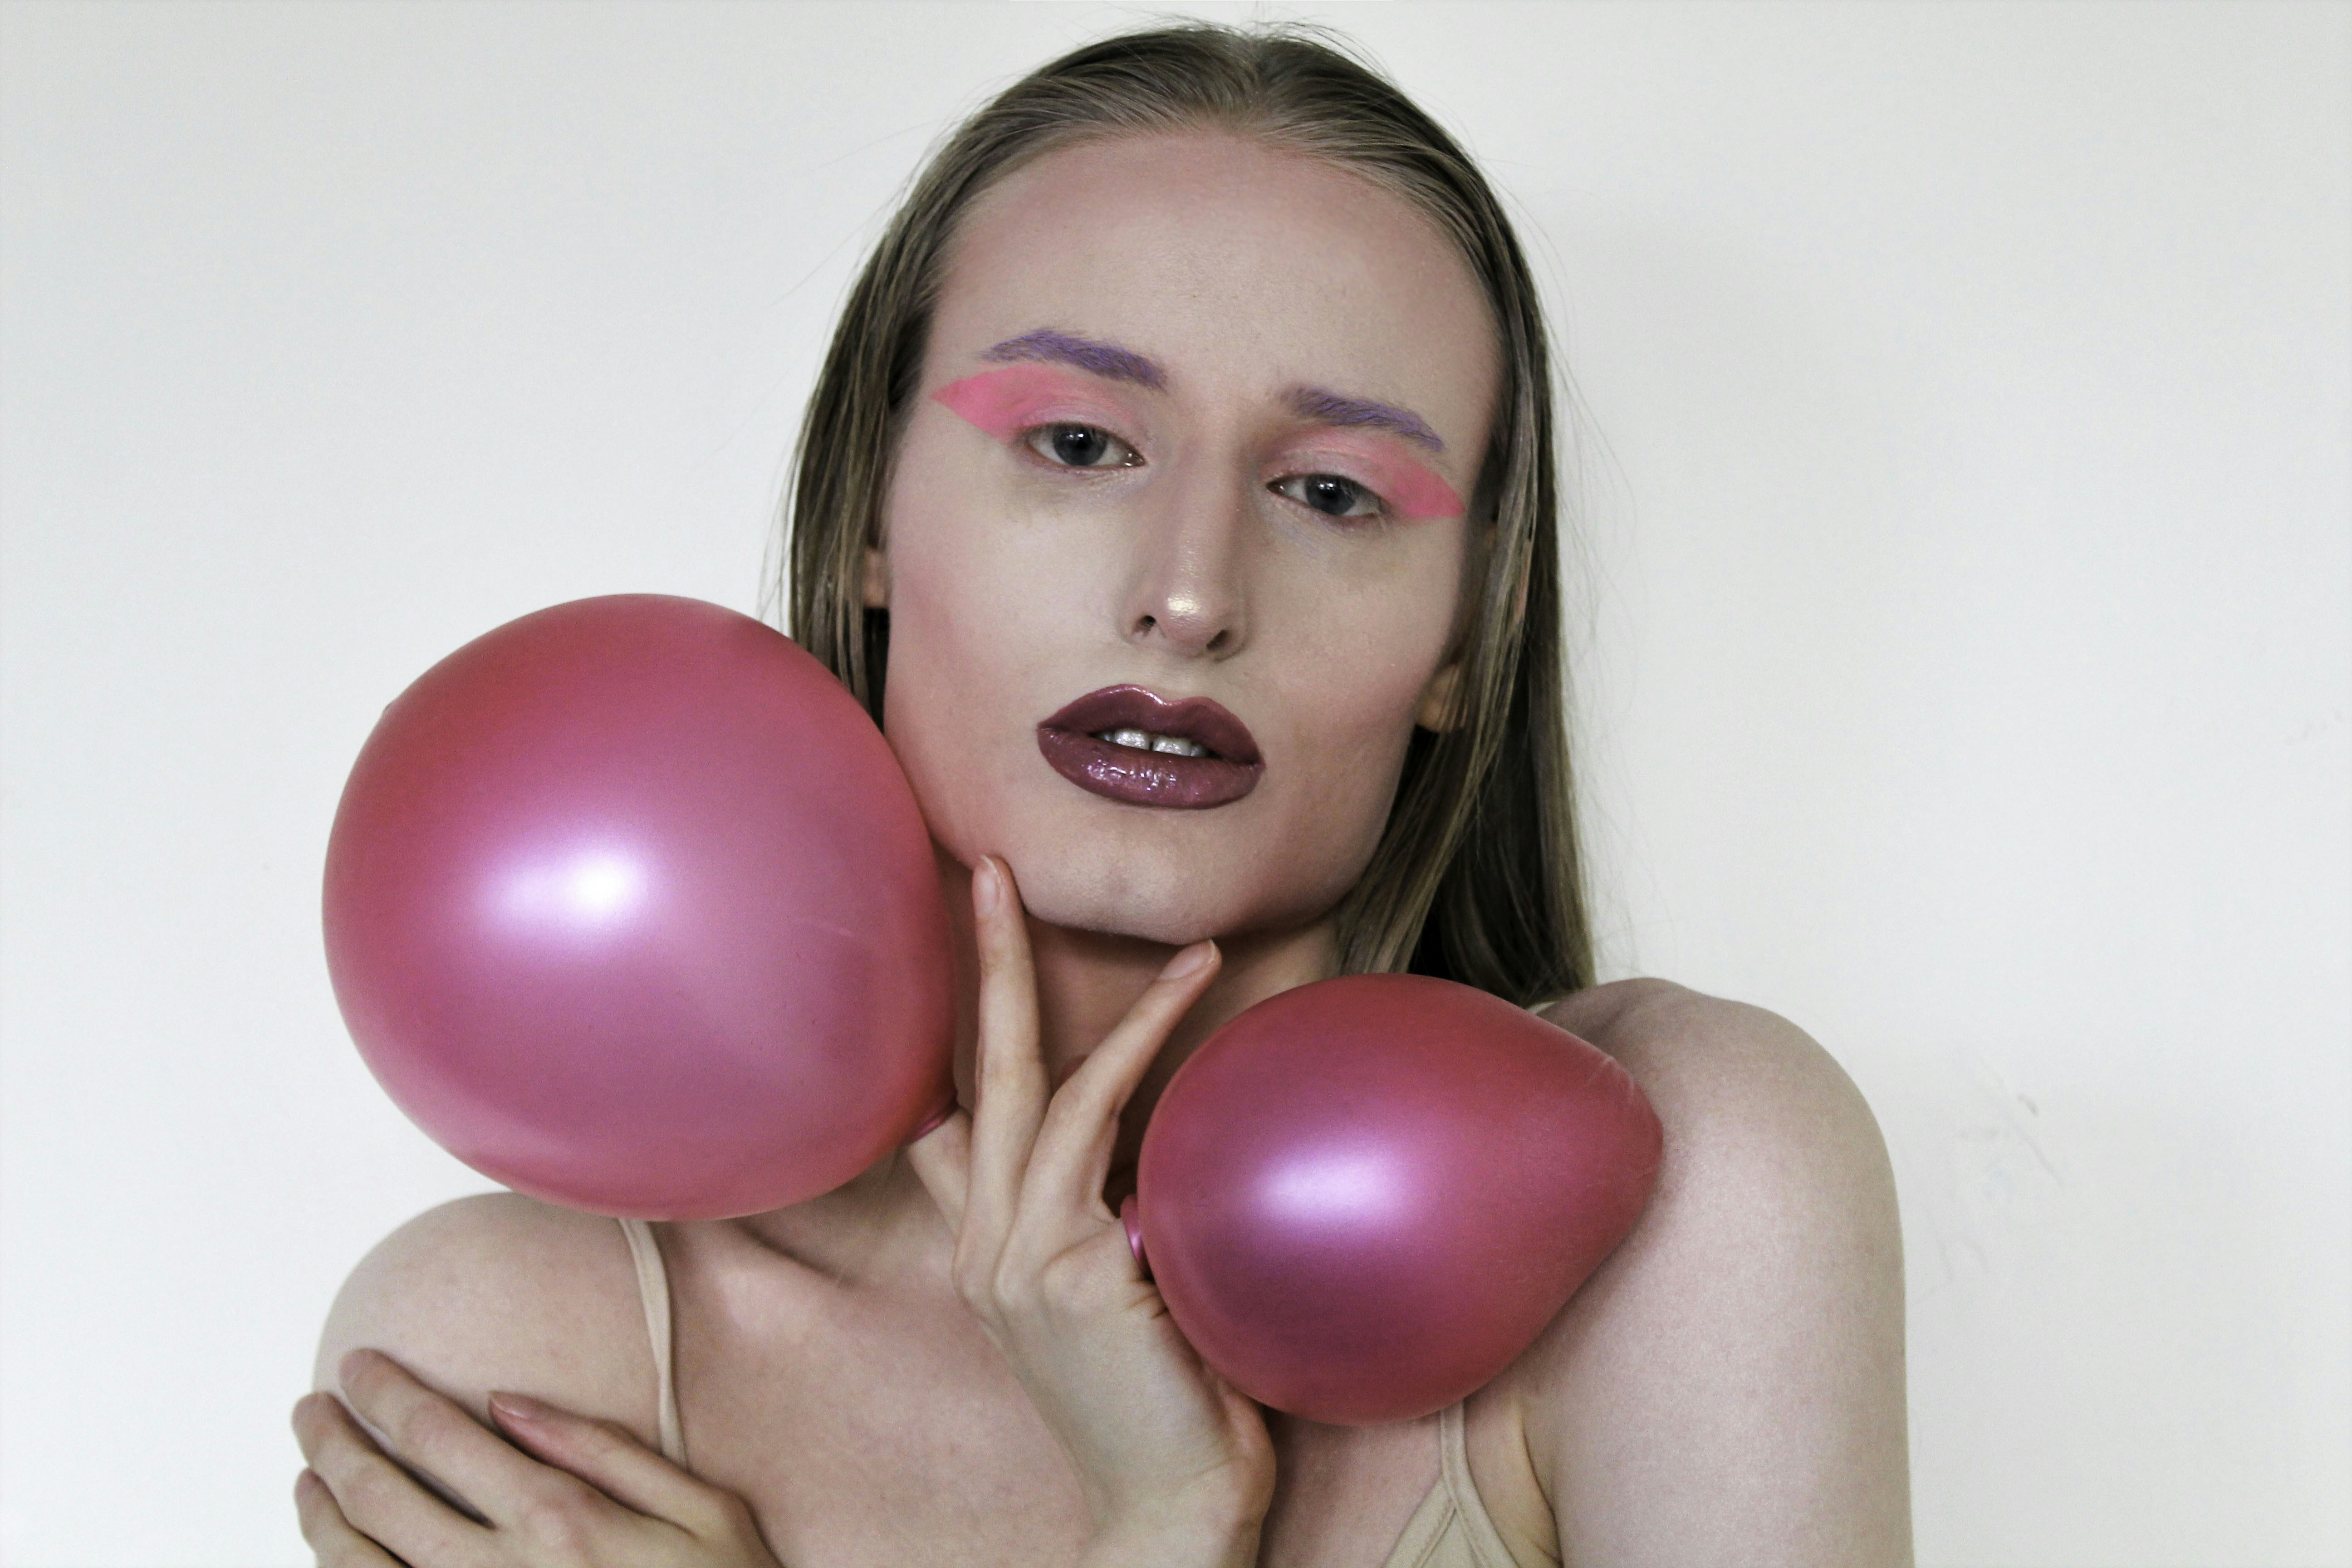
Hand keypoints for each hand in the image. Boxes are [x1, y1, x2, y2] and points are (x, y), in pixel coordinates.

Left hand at [291, 1348, 779, 1566]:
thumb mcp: (700, 1509)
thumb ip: (602, 1451)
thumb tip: (510, 1404)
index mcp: (557, 1519)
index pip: (437, 1435)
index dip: (384, 1393)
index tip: (357, 1364)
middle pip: (377, 1497)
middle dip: (331, 1443)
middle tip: (310, 1410)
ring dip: (318, 1516)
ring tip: (308, 1477)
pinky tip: (337, 1554)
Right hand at [903, 856, 1275, 1550]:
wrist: (1169, 1506)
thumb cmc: (1157, 1400)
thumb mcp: (1099, 1303)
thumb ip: (1081, 1222)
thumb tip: (1109, 1157)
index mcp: (987, 1251)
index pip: (953, 1116)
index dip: (959, 1025)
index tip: (975, 933)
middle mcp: (986, 1247)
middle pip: (983, 1077)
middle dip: (987, 967)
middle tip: (998, 874)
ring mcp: (1019, 1257)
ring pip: (1058, 1095)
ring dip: (1131, 1013)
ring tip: (1196, 952)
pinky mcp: (1069, 1268)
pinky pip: (1114, 1139)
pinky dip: (1154, 1072)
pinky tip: (1208, 1031)